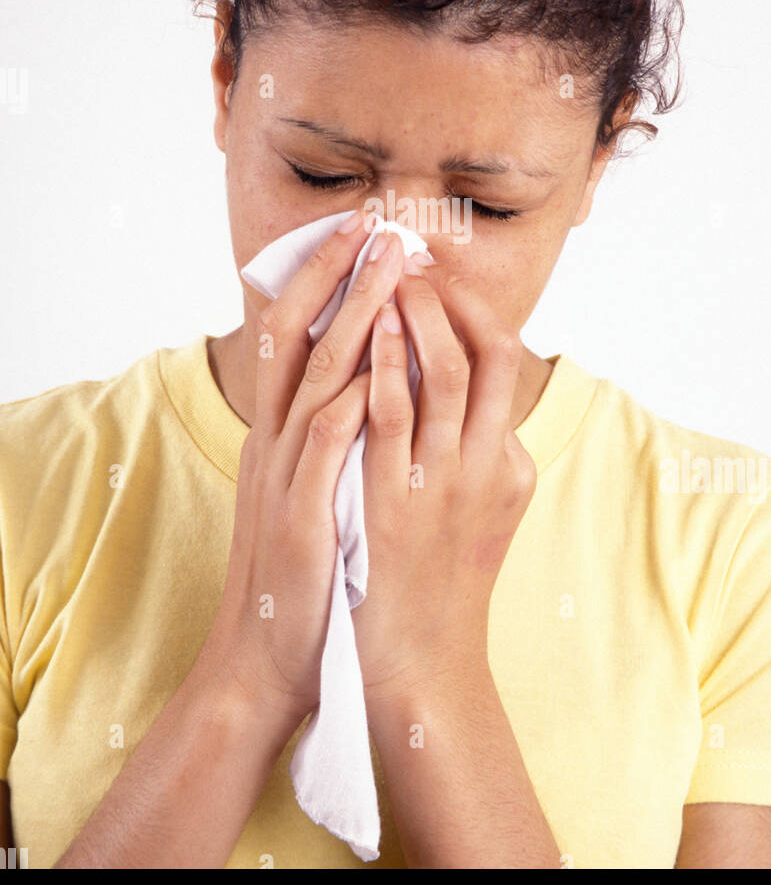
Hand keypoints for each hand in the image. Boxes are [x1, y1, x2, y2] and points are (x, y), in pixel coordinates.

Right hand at [202, 211, 408, 720]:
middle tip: (376, 226)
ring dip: (351, 316)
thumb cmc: (306, 574)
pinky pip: (325, 443)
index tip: (357, 234)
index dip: (324, 279)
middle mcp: (277, 442)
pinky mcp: (301, 515)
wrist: (270, 658)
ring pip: (315, 376)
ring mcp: (286, 475)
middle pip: (301, 338)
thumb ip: (334, 435)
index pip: (296, 337)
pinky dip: (349, 398)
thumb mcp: (314, 488)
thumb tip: (371, 384)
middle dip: (340, 276)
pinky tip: (379, 364)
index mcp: (282, 434)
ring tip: (385, 264)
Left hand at [351, 262, 538, 704]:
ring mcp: (443, 483)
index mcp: (509, 464)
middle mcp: (488, 466)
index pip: (506, 361)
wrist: (418, 666)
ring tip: (387, 274)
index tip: (438, 277)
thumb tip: (475, 400)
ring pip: (445, 372)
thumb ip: (484, 453)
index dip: (474, 310)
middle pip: (485, 354)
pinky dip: (382, 363)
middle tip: (410, 258)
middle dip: (448, 298)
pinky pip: (391, 415)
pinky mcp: (394, 501)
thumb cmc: (442, 586)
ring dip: (416, 316)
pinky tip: (362, 330)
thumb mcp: (484, 514)